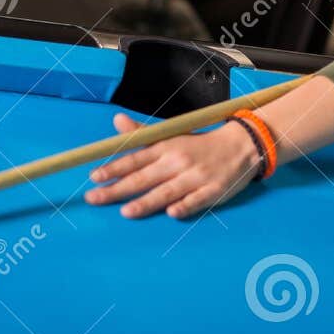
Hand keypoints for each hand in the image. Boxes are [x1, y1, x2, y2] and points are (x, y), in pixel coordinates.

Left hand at [86, 115, 259, 217]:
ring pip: (167, 191)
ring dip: (146, 202)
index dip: (114, 168)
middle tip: (94, 198)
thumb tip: (116, 121)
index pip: (135, 159)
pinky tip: (172, 213)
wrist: (239, 145)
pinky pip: (196, 200)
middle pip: (144, 177)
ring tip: (126, 212)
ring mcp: (195, 176)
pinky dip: (185, 206)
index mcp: (166, 147)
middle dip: (118, 189)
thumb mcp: (170, 135)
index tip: (94, 177)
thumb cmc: (199, 143)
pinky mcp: (212, 190)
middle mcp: (177, 161)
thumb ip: (141, 134)